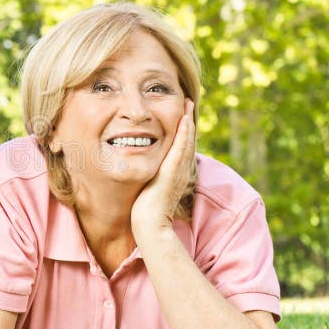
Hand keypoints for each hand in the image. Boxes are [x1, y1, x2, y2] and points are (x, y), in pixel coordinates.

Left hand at [130, 100, 194, 234]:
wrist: (149, 225)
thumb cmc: (144, 211)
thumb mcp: (147, 189)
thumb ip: (147, 178)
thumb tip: (140, 172)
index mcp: (173, 173)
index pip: (179, 147)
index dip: (182, 131)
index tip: (181, 115)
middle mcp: (179, 170)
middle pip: (186, 140)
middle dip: (187, 121)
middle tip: (188, 103)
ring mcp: (177, 171)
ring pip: (186, 141)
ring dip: (187, 121)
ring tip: (188, 104)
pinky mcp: (172, 172)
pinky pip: (180, 148)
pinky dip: (183, 133)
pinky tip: (184, 120)